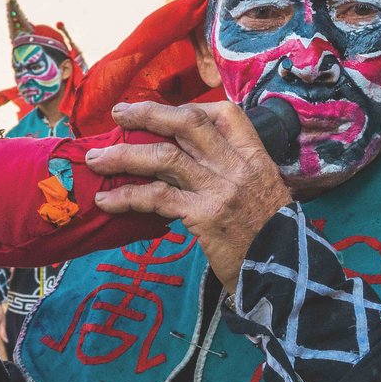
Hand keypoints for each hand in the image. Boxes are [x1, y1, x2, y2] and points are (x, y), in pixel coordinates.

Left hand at [86, 101, 292, 291]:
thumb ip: (233, 171)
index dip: (191, 108)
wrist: (284, 272)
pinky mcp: (202, 216)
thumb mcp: (263, 190)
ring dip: (123, 155)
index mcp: (254, 155)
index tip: (166, 114)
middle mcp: (236, 165)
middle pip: (187, 124)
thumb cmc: (271, 234)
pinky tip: (106, 201)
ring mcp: (219, 188)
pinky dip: (127, 196)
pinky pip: (156, 197)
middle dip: (148, 113)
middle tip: (119, 114)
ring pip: (164, 157)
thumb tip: (194, 161)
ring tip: (96, 160)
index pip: (224, 114)